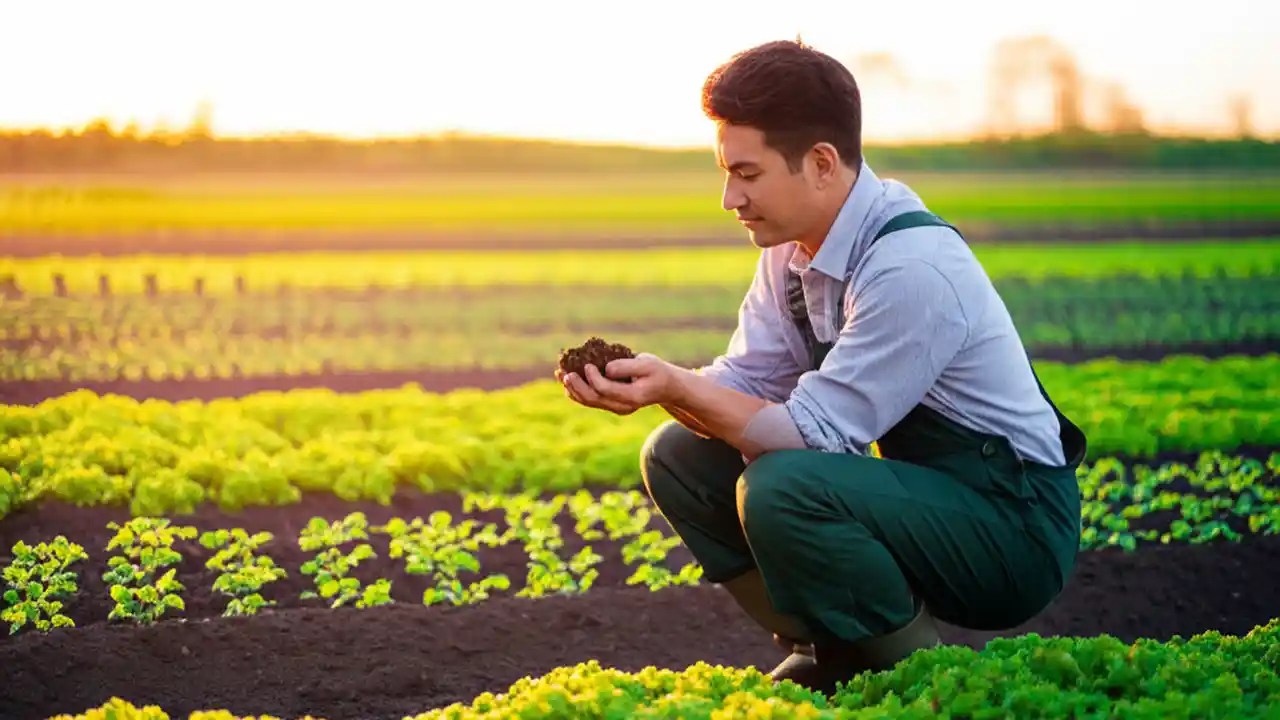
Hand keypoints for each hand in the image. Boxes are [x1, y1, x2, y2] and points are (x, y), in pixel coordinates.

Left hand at [556, 352, 682, 415]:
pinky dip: (577, 391)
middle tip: (565, 374)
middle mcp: (623, 406)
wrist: (666, 387)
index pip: (606, 390)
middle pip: (594, 399)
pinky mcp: (611, 403)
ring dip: (573, 389)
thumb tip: (606, 369)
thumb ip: (628, 366)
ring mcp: (616, 407)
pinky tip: (567, 381)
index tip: (587, 365)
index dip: (593, 378)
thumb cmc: (657, 372)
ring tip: (560, 375)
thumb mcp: (648, 363)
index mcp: (633, 397)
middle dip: (577, 386)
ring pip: (590, 402)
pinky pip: (591, 400)